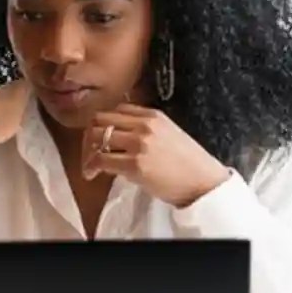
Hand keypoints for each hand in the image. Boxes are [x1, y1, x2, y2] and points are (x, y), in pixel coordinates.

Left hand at [82, 103, 230, 207]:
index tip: (101, 140)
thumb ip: (147, 131)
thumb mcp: (169, 135)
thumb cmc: (189, 165)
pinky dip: (90, 166)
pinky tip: (92, 175)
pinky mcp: (134, 164)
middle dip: (90, 136)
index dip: (103, 124)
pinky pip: (100, 159)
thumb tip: (122, 138)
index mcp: (153, 115)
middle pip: (101, 119)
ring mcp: (139, 143)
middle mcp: (144, 124)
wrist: (203, 183)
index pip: (116, 110)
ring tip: (90, 167)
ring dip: (88, 151)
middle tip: (90, 154)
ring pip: (97, 136)